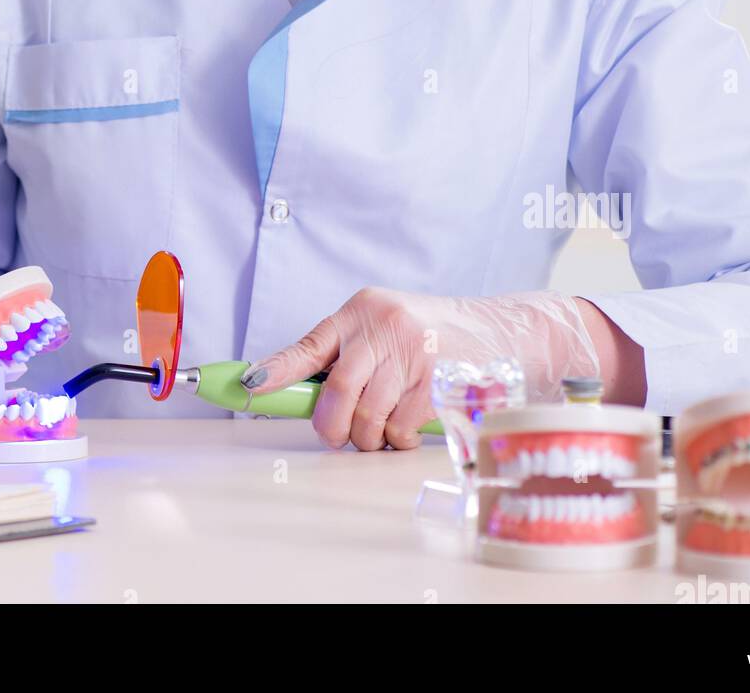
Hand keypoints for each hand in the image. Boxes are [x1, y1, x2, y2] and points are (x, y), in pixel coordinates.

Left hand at [240, 288, 599, 451]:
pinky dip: (399, 439)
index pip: (309, 345)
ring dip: (369, 438)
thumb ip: (348, 352)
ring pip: (368, 418)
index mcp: (361, 310)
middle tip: (339, 436)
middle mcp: (384, 326)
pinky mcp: (440, 381)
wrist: (500, 329)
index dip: (277, 371)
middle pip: (337, 393)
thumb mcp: (385, 327)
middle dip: (332, 428)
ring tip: (382, 428)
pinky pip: (401, 429)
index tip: (249, 387)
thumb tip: (298, 394)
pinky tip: (409, 425)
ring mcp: (415, 352)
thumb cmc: (431, 335)